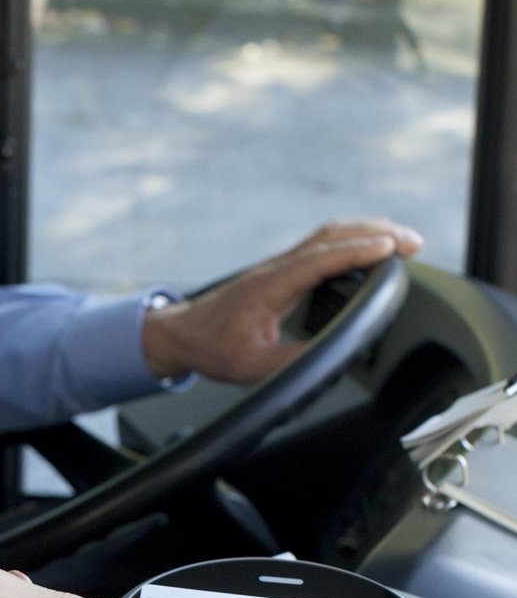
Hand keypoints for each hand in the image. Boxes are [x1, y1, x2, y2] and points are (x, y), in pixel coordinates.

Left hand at [141, 218, 423, 385]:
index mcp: (270, 286)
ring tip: (403, 241)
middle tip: (414, 242)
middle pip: (331, 236)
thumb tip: (325, 360)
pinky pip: (322, 246)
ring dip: (367, 232)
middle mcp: (276, 268)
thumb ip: (288, 362)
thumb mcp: (250, 365)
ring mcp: (279, 266)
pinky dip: (352, 241)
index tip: (391, 248)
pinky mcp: (281, 271)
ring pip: (328, 236)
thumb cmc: (212, 347)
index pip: (320, 260)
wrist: (182, 334)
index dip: (357, 252)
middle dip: (375, 233)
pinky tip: (369, 249)